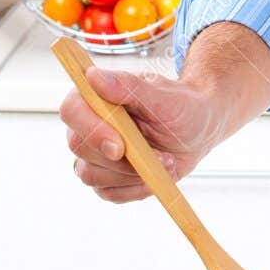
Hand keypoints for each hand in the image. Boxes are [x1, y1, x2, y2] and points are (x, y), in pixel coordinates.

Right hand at [60, 68, 225, 205]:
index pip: (72, 110)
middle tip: (160, 155)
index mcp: (95, 97)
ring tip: (165, 162)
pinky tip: (156, 175)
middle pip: (79, 147)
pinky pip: (108, 193)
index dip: (92, 130)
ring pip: (92, 174)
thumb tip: (93, 76)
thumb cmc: (180, 107)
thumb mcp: (163, 95)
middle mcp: (88, 125)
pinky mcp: (105, 177)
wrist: (197, 131)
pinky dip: (136, 189)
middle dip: (120, 159)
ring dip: (132, 174)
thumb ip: (129, 86)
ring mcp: (94, 154)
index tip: (120, 146)